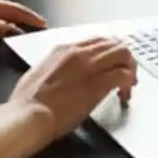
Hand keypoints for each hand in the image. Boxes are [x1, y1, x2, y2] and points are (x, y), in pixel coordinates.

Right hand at [10, 37, 138, 138]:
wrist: (28, 116)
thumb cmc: (27, 102)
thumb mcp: (38, 73)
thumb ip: (56, 67)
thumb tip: (63, 73)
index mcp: (64, 49)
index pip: (98, 41)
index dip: (110, 53)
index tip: (112, 65)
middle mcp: (79, 53)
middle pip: (115, 43)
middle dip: (125, 59)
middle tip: (127, 75)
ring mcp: (90, 66)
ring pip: (124, 54)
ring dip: (130, 69)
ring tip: (129, 85)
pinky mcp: (98, 83)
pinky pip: (124, 75)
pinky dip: (128, 85)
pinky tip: (124, 96)